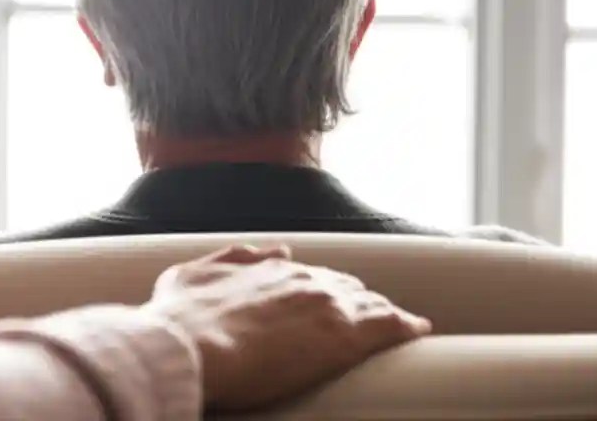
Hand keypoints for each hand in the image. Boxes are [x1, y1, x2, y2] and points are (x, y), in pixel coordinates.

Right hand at [145, 245, 430, 411]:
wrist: (187, 346)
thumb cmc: (179, 318)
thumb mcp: (191, 274)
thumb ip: (233, 258)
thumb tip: (272, 249)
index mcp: (272, 267)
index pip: (311, 275)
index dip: (322, 289)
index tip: (328, 300)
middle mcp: (305, 279)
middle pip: (343, 287)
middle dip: (354, 299)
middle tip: (364, 314)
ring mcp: (327, 306)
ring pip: (369, 304)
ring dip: (381, 312)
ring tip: (395, 323)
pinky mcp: (344, 337)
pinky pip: (388, 327)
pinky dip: (405, 326)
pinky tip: (417, 329)